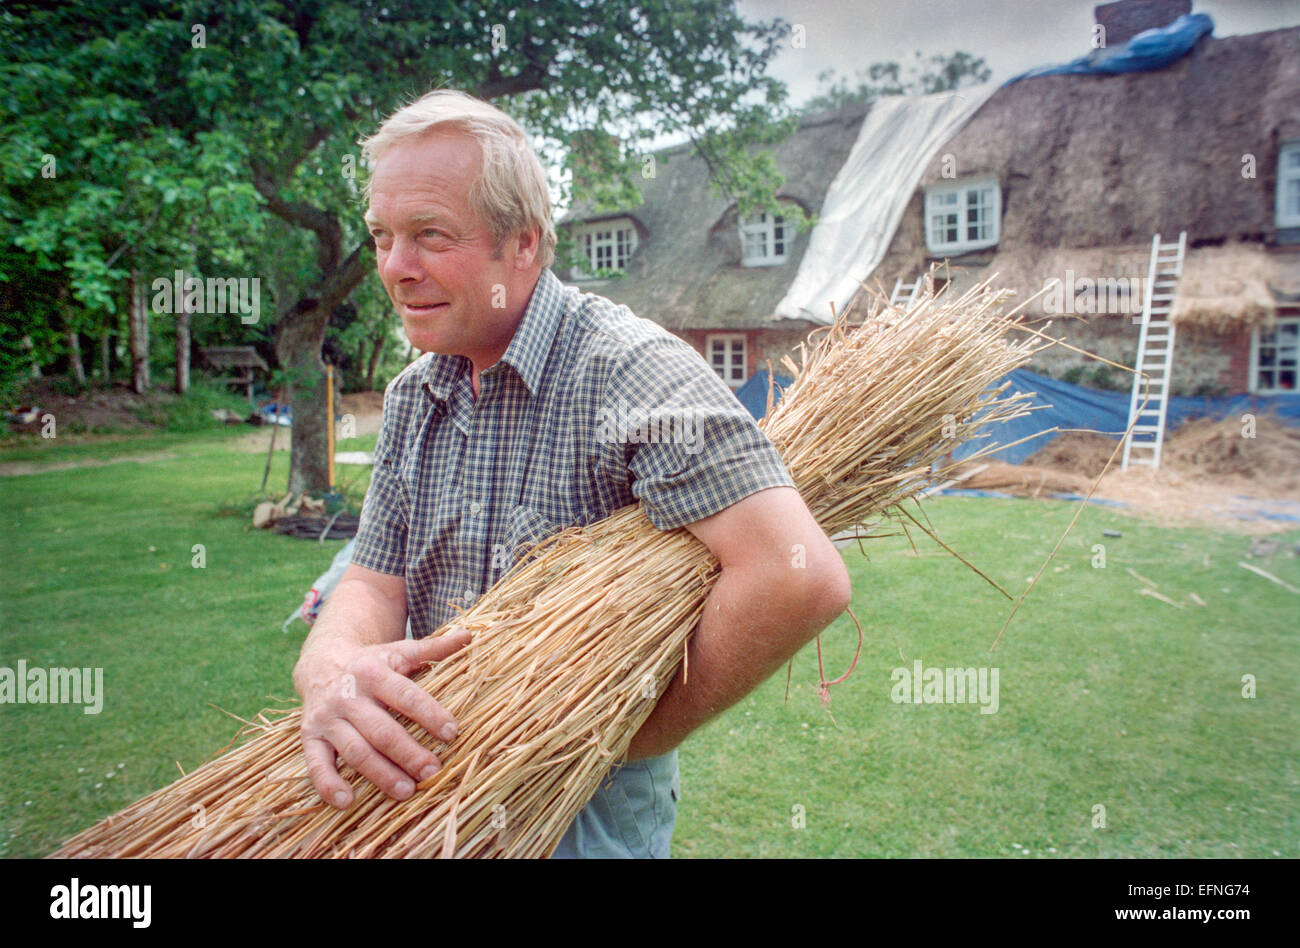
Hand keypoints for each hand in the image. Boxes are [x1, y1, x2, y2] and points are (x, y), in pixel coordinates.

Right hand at [294, 629, 472, 808]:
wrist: (320, 663)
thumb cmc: (371, 662)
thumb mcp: (399, 651)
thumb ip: (433, 648)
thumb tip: (469, 635)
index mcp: (372, 672)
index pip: (405, 696)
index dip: (430, 714)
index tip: (452, 733)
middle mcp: (348, 696)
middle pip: (381, 730)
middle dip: (408, 753)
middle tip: (433, 771)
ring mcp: (327, 719)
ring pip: (355, 750)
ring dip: (379, 773)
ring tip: (406, 791)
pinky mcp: (310, 737)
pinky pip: (316, 764)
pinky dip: (328, 785)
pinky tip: (347, 801)